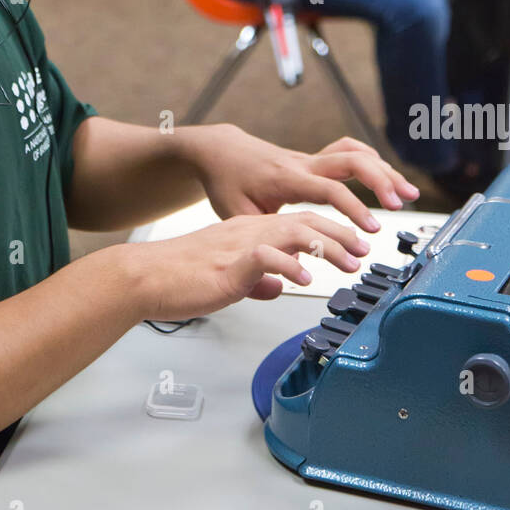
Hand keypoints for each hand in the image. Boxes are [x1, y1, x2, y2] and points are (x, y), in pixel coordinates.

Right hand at [128, 209, 371, 319]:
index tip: (352, 245)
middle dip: (339, 234)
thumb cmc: (179, 279)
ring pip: (292, 233)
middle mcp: (248, 231)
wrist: (145, 277)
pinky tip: (305, 278)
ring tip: (349, 262)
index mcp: (248, 231)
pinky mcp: (229, 263)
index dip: (329, 231)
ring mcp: (239, 245)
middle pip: (303, 221)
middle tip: (364, 250)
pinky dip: (290, 265)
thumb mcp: (228, 279)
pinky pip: (266, 258)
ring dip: (326, 246)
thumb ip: (255, 280)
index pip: (297, 223)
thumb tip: (276, 288)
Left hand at [177, 125, 418, 231]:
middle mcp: (303, 164)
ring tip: (407, 193)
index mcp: (287, 180)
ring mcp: (310, 158)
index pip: (329, 190)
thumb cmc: (227, 184)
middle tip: (401, 203)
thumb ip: (260, 240)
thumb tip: (282, 272)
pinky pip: (348, 152)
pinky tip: (386, 178)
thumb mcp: (236, 215)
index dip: (354, 208)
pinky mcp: (313, 158)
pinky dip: (371, 161)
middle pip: (351, 160)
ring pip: (355, 152)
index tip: (371, 229)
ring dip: (384, 170)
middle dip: (380, 179)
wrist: (221, 152)